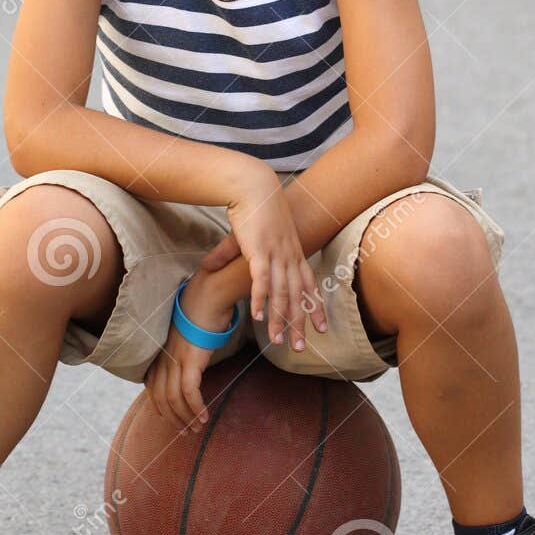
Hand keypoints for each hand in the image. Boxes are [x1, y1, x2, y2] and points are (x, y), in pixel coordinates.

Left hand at [142, 275, 235, 434]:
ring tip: (195, 429)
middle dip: (172, 419)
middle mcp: (164, 358)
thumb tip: (192, 364)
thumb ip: (184, 351)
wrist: (208, 295)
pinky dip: (196, 409)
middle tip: (184, 432)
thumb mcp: (187, 334)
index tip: (171, 418)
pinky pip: (190, 393)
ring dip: (185, 418)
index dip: (159, 406)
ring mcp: (176, 360)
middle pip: (161, 398)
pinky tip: (204, 417)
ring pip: (174, 400)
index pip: (152, 387)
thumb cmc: (202, 311)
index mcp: (160, 353)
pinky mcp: (191, 361)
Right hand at [197, 167, 327, 352]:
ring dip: (280, 320)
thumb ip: (234, 254)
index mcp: (293, 253)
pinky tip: (259, 317)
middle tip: (301, 349)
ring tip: (278, 342)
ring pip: (281, 294)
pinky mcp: (259, 250)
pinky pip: (262, 280)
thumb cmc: (254, 208)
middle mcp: (289, 257)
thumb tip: (211, 265)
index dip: (315, 308)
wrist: (253, 185)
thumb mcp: (251, 235)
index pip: (309, 287)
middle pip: (297, 297)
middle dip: (299, 325)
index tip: (323, 329)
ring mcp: (276, 254)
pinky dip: (261, 299)